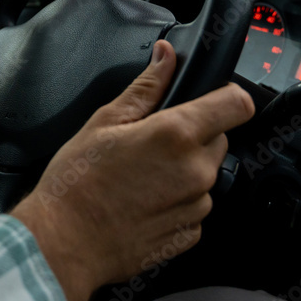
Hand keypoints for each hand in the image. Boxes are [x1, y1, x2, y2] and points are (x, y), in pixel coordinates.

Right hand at [10, 40, 254, 300]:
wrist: (63, 243)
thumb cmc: (77, 182)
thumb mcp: (106, 121)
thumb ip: (146, 86)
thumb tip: (166, 56)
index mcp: (177, 134)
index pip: (237, 104)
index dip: (226, 96)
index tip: (210, 98)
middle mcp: (196, 170)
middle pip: (219, 138)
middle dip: (194, 135)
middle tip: (151, 142)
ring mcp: (195, 206)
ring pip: (206, 174)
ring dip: (185, 170)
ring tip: (141, 177)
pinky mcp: (188, 234)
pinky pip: (195, 207)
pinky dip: (177, 202)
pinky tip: (143, 201)